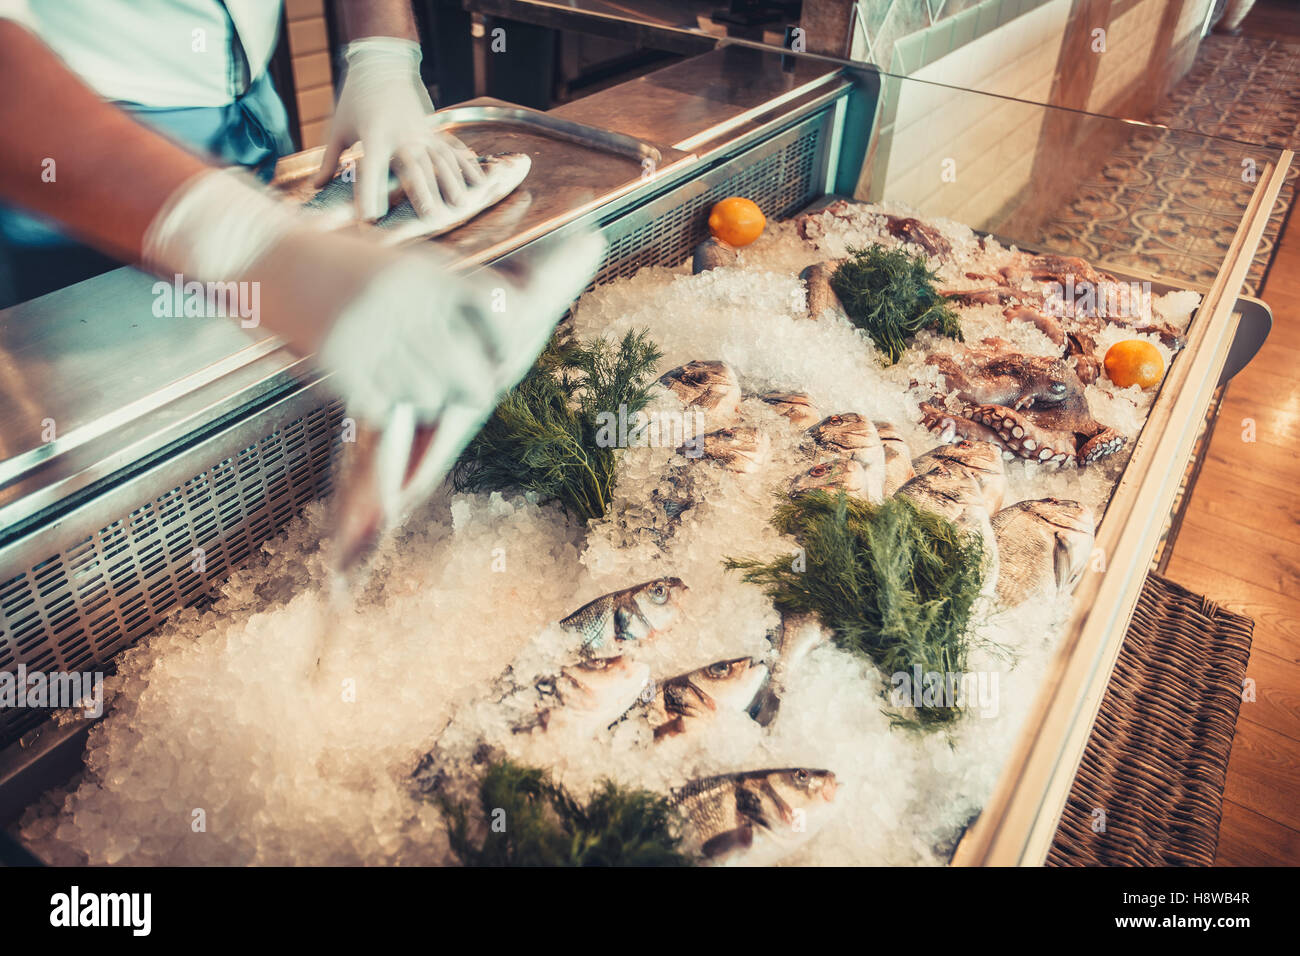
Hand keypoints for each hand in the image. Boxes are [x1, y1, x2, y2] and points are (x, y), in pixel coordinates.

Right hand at [143, 169, 603, 426]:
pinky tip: (379, 390)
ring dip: (429, 400)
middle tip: (477, 393)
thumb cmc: (335, 261)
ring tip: (419, 389)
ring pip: (428, 396)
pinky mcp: (337, 364)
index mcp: (424, 271)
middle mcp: (402, 305)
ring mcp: (369, 337)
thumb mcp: (396, 260)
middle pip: (467, 369)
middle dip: (475, 387)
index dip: (502, 340)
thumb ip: (441, 291)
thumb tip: (496, 337)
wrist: (261, 253)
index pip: (492, 311)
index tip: (501, 357)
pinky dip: (386, 407)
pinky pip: (383, 408)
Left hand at [311, 37, 484, 220]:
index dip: (371, 193)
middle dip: (424, 192)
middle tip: (431, 217)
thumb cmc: (355, 100)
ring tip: (461, 205)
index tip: (370, 218)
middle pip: (415, 167)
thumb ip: (329, 161)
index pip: (372, 168)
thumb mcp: (339, 129)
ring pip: (440, 160)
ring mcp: (422, 133)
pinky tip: (478, 183)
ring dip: (452, 183)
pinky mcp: (433, 131)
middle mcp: (401, 135)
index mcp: (374, 135)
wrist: (382, 66)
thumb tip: (315, 187)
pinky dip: (466, 166)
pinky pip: (453, 150)